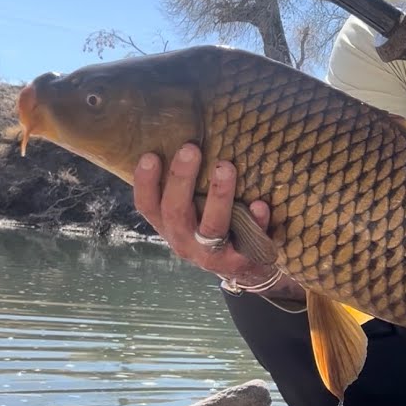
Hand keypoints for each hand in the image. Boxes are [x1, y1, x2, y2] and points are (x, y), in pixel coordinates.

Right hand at [134, 143, 294, 297]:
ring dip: (219, 195)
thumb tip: (189, 137)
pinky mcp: (240, 262)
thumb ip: (188, 186)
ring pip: (211, 227)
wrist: (244, 268)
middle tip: (191, 148)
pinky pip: (250, 242)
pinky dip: (256, 221)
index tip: (150, 155)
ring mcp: (212, 255)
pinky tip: (260, 204)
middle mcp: (184, 241)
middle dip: (182, 179)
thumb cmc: (214, 227)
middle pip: (176, 212)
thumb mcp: (193, 211)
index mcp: (169, 226)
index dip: (145, 182)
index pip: (147, 206)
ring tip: (226, 167)